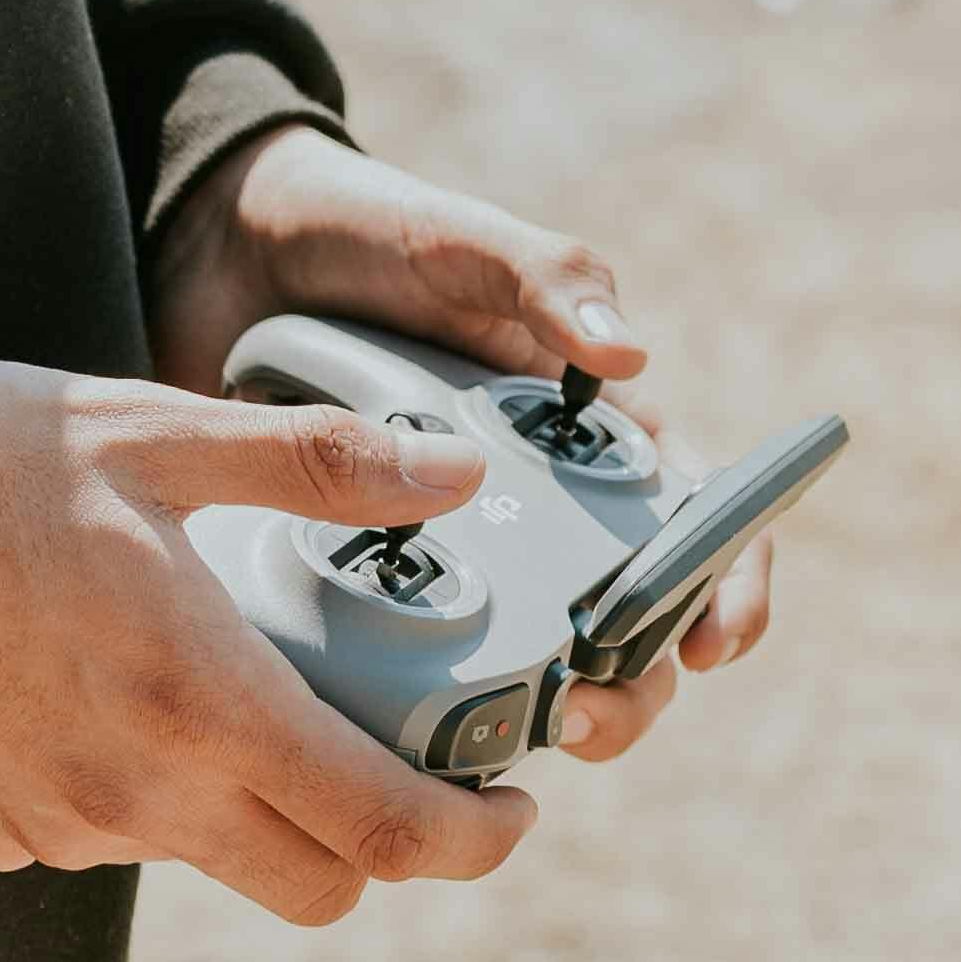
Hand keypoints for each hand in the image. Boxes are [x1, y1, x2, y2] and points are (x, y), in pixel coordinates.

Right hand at [0, 355, 537, 923]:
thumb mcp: (154, 432)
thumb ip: (315, 466)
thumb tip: (454, 478)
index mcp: (203, 699)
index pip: (385, 833)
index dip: (476, 840)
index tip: (513, 806)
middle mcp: (145, 793)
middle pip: (321, 884)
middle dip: (384, 841)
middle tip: (395, 751)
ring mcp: (65, 825)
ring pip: (212, 855)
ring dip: (254, 800)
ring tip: (227, 675)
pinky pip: (109, 835)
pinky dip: (145, 786)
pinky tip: (105, 682)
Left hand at [141, 121, 776, 753]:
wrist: (230, 247)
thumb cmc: (376, 232)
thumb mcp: (465, 239)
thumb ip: (548, 279)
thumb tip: (630, 357)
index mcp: (593, 426)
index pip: (702, 517)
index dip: (731, 585)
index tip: (713, 639)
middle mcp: (545, 501)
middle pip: (636, 622)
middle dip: (639, 682)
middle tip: (591, 708)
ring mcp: (464, 547)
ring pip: (543, 663)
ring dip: (558, 711)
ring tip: (534, 729)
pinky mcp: (379, 577)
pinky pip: (424, 658)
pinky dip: (440, 699)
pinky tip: (421, 722)